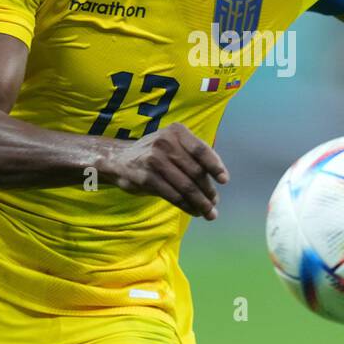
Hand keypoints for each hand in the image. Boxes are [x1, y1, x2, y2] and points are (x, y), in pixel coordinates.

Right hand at [105, 122, 229, 219]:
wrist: (118, 160)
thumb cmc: (154, 154)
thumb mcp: (172, 144)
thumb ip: (192, 155)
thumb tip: (219, 178)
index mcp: (176, 131)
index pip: (201, 150)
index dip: (215, 166)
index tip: (224, 180)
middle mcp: (165, 142)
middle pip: (195, 171)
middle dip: (208, 190)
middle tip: (215, 203)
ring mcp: (155, 160)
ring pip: (186, 186)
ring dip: (201, 202)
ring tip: (209, 212)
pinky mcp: (147, 178)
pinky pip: (173, 195)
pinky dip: (187, 206)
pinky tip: (194, 211)